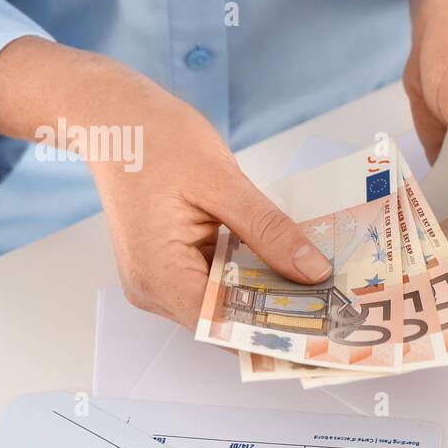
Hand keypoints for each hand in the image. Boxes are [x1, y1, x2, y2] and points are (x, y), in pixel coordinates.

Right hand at [87, 88, 331, 327]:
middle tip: (333, 303)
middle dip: (277, 311)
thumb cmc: (155, 139)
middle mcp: (153, 288)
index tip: (321, 328)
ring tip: (316, 283)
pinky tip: (282, 260)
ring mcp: (158, 280)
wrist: (114, 117)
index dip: (273, 330)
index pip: (224, 325)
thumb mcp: (222, 181)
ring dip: (265, 292)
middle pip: (225, 318)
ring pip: (224, 302)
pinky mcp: (168, 266)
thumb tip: (313, 271)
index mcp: (158, 274)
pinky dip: (248, 274)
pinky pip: (215, 282)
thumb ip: (269, 230)